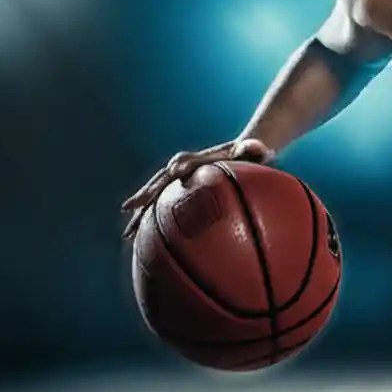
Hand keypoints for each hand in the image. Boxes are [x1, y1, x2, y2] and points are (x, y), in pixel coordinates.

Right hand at [120, 138, 273, 240]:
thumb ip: (255, 148)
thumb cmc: (250, 153)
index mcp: (197, 159)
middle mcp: (182, 169)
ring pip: (155, 198)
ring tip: (127, 234)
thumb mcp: (255, 149)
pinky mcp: (179, 193)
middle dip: (145, 194)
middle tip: (130, 207)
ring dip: (141, 214)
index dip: (177, 169)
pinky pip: (162, 209)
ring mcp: (178, 182)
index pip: (183, 163)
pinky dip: (151, 222)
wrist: (242, 151)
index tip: (171, 173)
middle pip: (159, 182)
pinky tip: (142, 242)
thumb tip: (263, 148)